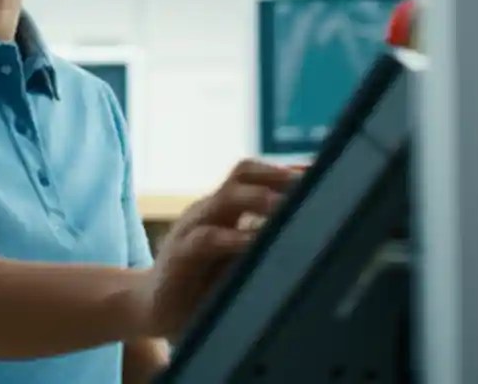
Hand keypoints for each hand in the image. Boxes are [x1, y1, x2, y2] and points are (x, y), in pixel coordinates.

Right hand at [133, 159, 299, 338]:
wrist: (150, 307)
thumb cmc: (203, 286)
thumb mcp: (238, 261)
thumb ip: (264, 245)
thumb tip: (315, 238)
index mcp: (226, 208)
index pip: (259, 174)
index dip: (291, 169)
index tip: (327, 169)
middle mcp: (210, 210)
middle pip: (243, 174)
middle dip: (279, 174)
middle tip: (314, 182)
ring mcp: (192, 228)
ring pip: (226, 197)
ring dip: (260, 198)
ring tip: (287, 205)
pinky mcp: (179, 256)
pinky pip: (206, 239)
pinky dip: (232, 238)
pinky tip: (252, 243)